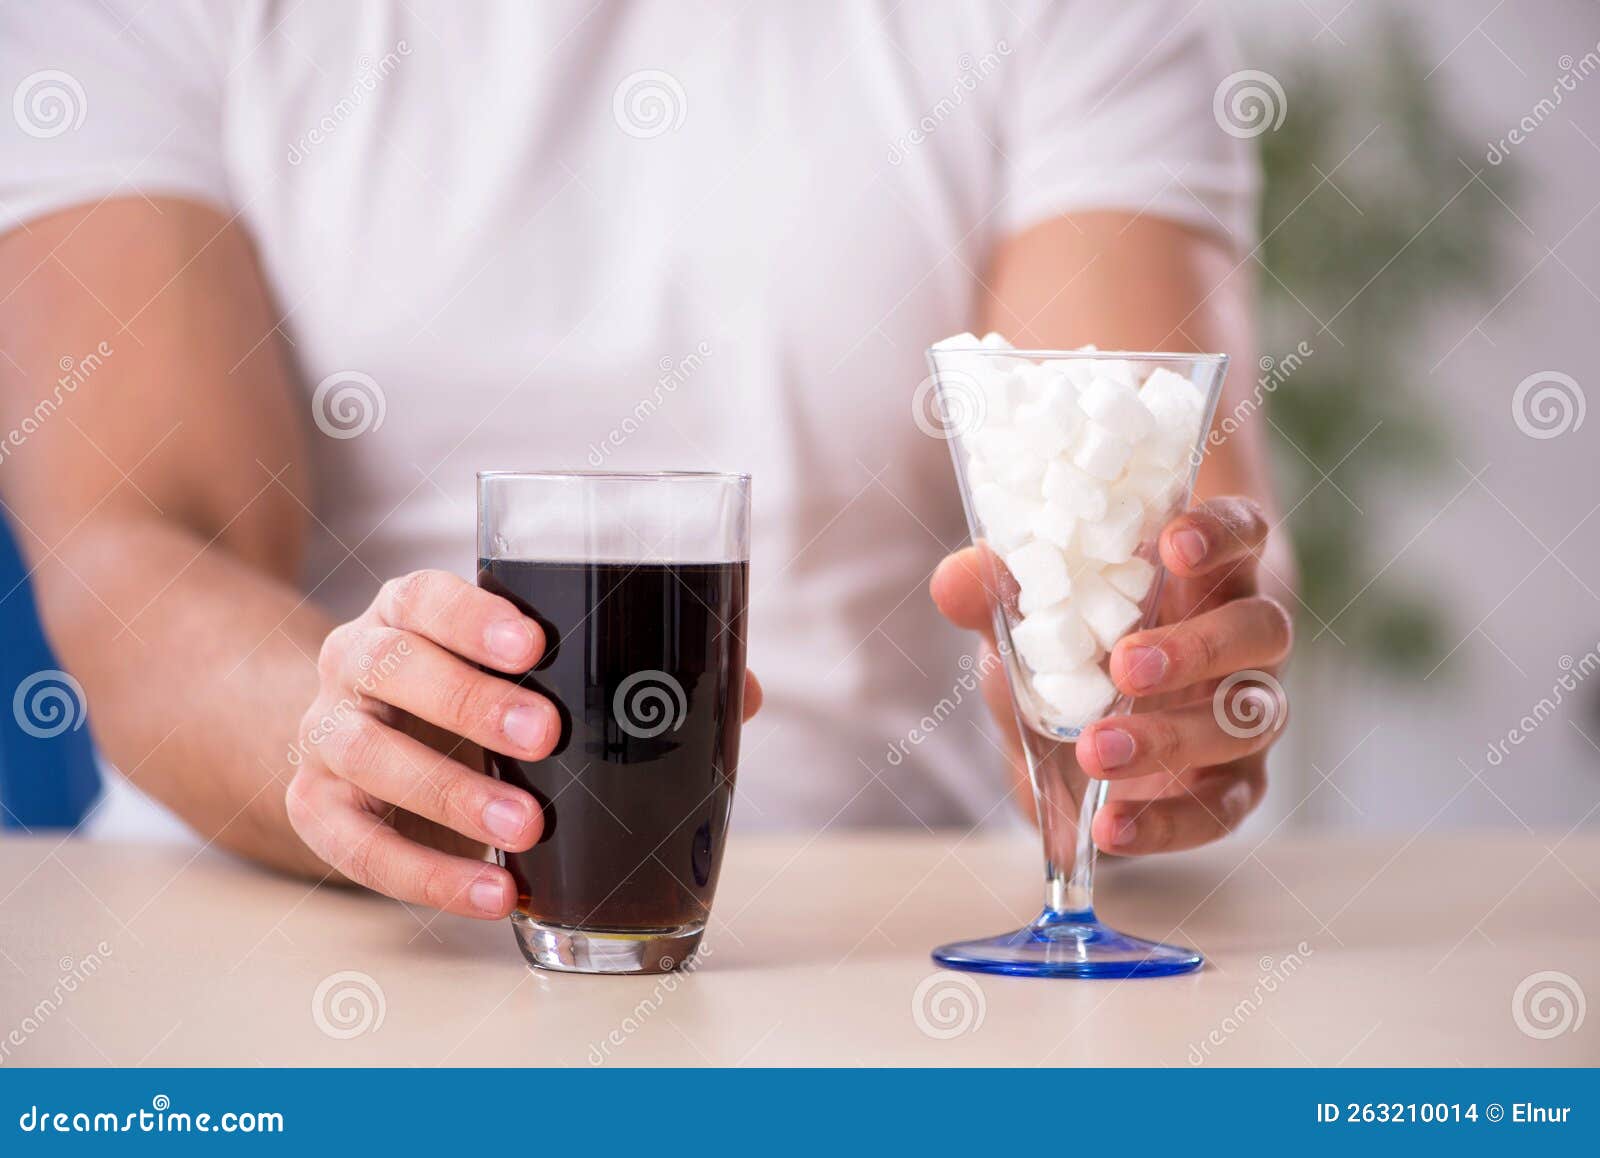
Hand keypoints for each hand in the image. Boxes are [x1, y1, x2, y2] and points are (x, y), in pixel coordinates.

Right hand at [284, 567, 767, 918]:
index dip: (472, 618)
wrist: (363, 731)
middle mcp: (355, 660)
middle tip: (544, 736)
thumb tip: (741, 690)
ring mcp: (326, 734)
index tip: (534, 646)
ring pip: (366, 755)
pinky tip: (492, 895)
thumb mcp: (526, 666)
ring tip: (525, 831)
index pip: (426, 596)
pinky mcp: (316, 807)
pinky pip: (353, 845)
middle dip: (468, 703)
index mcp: (410, 611)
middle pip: (392, 667)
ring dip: (447, 794)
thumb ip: (623, 670)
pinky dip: (423, 876)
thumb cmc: (472, 690)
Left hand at [930, 496, 1290, 854]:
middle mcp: (1242, 639)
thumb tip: (955, 581)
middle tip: (1125, 665)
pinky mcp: (1234, 783)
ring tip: (1096, 749)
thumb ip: (997, 593)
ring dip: (1174, 735)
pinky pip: (1225, 807)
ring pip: (1250, 719)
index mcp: (1205, 576)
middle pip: (1260, 629)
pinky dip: (1171, 822)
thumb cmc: (1072, 646)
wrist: (1076, 741)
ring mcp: (1246, 712)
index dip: (1220, 534)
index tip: (1174, 544)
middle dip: (1196, 647)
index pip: (1241, 535)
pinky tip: (1112, 828)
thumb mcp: (1029, 617)